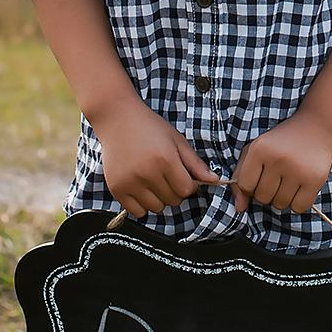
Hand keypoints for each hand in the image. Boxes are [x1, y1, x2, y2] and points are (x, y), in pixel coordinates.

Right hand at [96, 100, 221, 217]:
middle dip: (174, 190)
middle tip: (166, 175)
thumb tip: (215, 180)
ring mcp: (130, 182)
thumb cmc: (150, 128)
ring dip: (159, 199)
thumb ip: (195, 163)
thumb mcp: (176, 140)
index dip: (188, 184)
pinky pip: (137, 212)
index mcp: (165, 159)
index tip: (181, 175)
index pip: (187, 190)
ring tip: (153, 181)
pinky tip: (141, 188)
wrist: (117, 119)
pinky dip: (142, 205)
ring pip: (156, 208)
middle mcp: (147, 173)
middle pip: (173, 200)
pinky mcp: (117, 189)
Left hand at [231, 111, 331, 215]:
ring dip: (283, 198)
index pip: (245, 186)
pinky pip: (299, 208)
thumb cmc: (281, 142)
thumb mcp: (255, 149)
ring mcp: (297, 170)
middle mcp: (277, 159)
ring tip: (290, 179)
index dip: (251, 185)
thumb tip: (239, 208)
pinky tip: (301, 186)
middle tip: (277, 176)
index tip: (261, 175)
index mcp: (259, 149)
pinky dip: (298, 202)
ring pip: (280, 205)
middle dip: (268, 192)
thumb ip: (240, 176)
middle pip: (262, 198)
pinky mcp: (315, 179)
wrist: (317, 126)